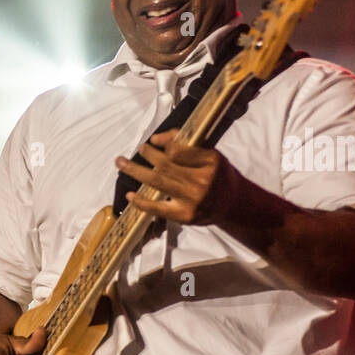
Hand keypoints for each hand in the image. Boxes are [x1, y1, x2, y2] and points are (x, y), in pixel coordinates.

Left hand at [115, 128, 242, 224]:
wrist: (233, 204)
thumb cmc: (218, 175)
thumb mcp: (211, 153)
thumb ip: (186, 143)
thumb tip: (156, 139)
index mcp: (211, 161)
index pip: (180, 150)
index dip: (164, 144)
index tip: (152, 142)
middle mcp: (202, 181)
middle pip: (166, 165)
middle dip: (147, 155)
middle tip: (136, 150)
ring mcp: (193, 200)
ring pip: (158, 182)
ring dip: (136, 171)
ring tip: (122, 163)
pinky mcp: (185, 215)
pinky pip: (157, 208)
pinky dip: (141, 202)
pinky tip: (130, 194)